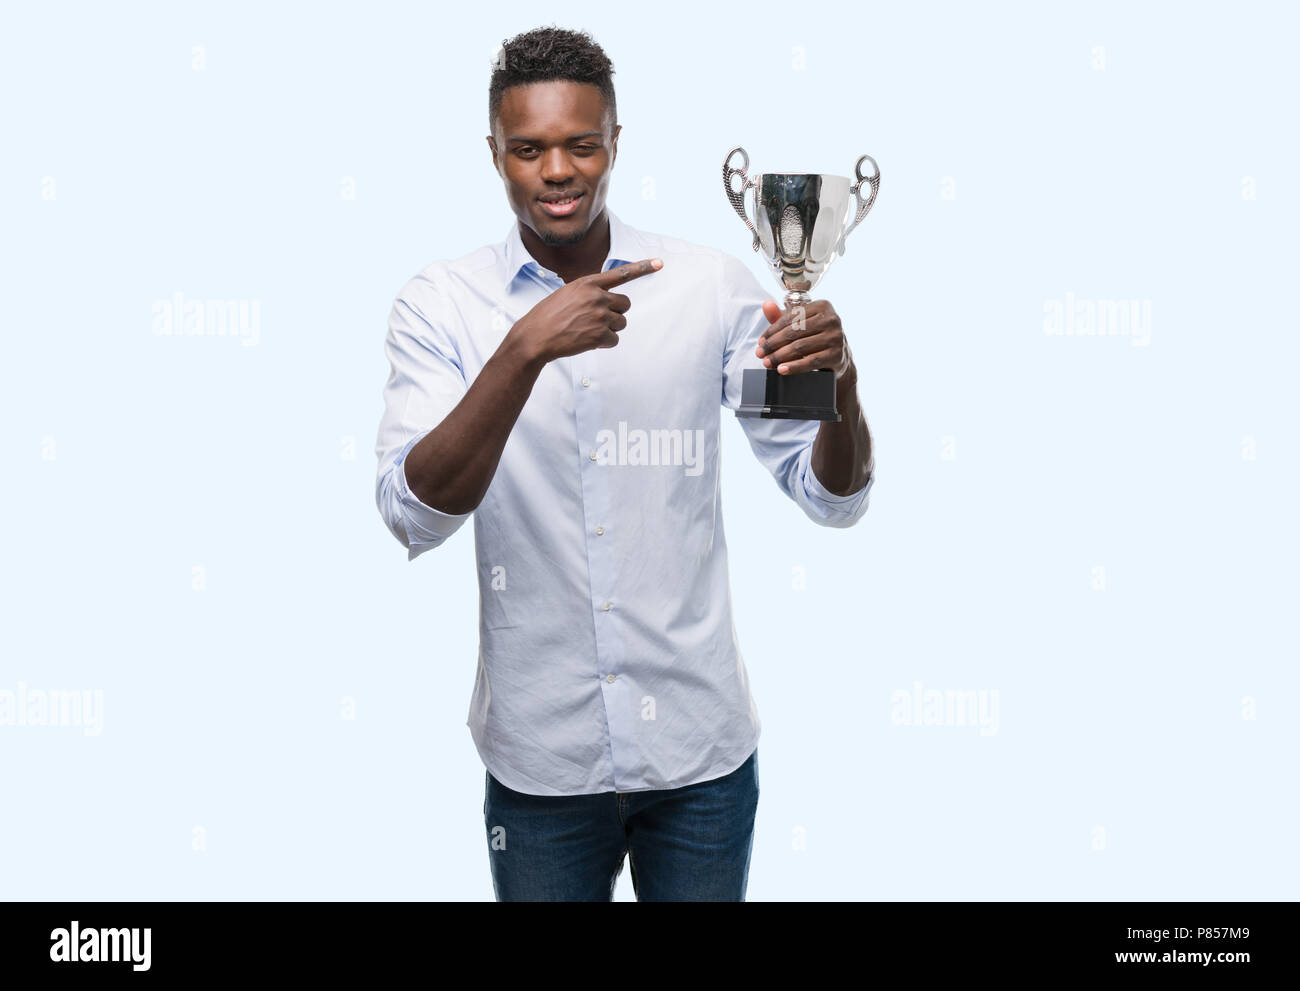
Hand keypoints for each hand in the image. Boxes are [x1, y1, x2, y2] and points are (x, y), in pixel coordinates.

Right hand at [507, 258, 663, 364]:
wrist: (535, 337)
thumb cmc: (548, 316)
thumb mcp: (567, 294)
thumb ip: (589, 293)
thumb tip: (609, 303)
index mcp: (588, 283)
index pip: (621, 273)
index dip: (643, 267)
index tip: (660, 263)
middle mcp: (597, 296)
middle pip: (625, 304)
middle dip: (616, 312)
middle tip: (597, 319)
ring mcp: (599, 316)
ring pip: (621, 322)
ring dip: (610, 328)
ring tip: (588, 330)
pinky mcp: (600, 334)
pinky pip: (615, 339)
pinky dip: (604, 342)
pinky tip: (587, 341)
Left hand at [755, 298, 855, 384]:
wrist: (838, 356)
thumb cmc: (815, 336)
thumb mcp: (800, 324)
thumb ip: (781, 316)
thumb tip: (766, 305)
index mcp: (822, 306)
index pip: (791, 318)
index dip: (772, 331)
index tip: (761, 342)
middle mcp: (831, 319)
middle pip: (794, 332)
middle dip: (773, 345)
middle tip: (760, 354)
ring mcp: (836, 337)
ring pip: (800, 347)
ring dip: (780, 357)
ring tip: (767, 363)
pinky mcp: (836, 355)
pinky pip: (811, 362)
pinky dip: (794, 367)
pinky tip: (782, 369)